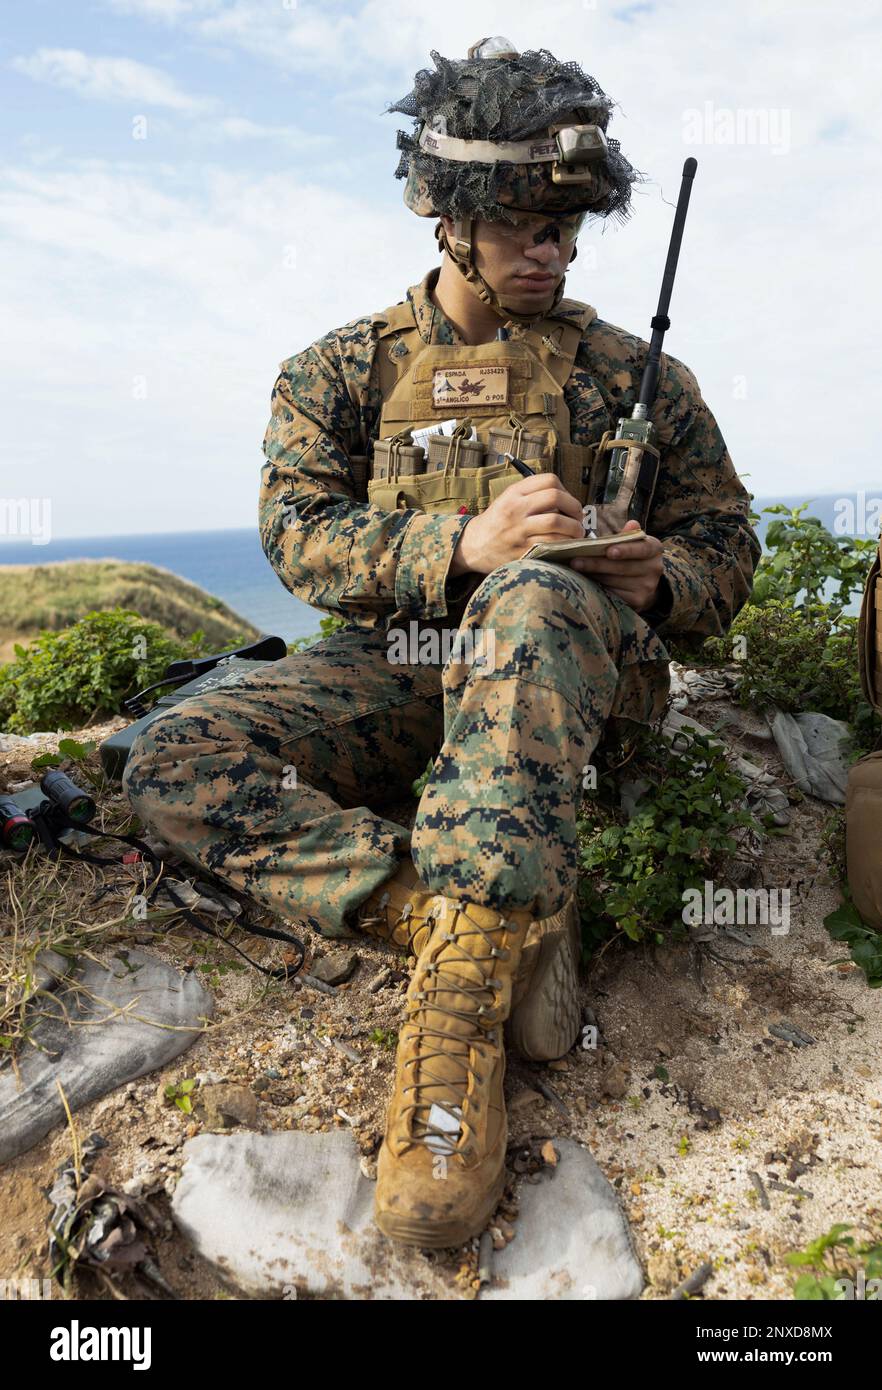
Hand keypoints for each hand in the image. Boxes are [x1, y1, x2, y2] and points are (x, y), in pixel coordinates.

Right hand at [450, 474, 584, 576]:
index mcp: (514, 493)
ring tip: (577, 532)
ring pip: (557, 522)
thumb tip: (565, 496)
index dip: (566, 490)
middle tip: (579, 517)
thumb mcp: (508, 499)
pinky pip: (551, 544)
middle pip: (556, 497)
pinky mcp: (522, 550)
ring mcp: (519, 530)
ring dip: (574, 528)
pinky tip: (567, 545)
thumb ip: (532, 494)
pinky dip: (565, 544)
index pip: (549, 480)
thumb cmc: (496, 522)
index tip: (569, 502)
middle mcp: (516, 509)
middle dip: (575, 507)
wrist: (473, 546)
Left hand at [569, 519, 664, 611]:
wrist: (645, 583)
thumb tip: (631, 524)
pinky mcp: (638, 601)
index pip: (642, 548)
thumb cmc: (632, 556)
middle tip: (575, 561)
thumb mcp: (634, 543)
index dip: (626, 550)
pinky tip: (585, 583)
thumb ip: (628, 535)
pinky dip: (598, 588)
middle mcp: (654, 568)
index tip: (609, 551)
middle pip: (622, 566)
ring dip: (593, 575)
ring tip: (576, 570)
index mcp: (654, 549)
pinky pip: (614, 594)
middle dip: (597, 563)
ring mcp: (647, 586)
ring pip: (614, 581)